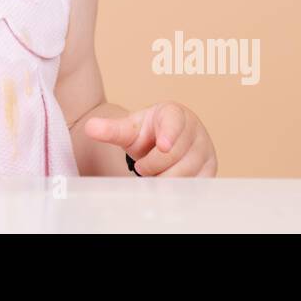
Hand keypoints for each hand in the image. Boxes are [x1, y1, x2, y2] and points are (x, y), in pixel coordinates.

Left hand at [83, 101, 217, 176]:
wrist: (165, 142)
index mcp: (173, 113)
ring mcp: (205, 148)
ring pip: (185, 172)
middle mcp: (194, 128)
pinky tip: (167, 182)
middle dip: (152, 165)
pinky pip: (195, 184)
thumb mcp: (129, 129)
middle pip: (173, 154)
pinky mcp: (210, 168)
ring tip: (154, 172)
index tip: (162, 145)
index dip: (168, 133)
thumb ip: (111, 129)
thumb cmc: (148, 133)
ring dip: (163, 178)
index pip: (173, 122)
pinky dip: (177, 188)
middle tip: (142, 167)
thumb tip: (90, 127)